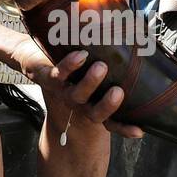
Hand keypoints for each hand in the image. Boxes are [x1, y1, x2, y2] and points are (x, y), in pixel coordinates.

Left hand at [12, 40, 143, 138]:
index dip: (124, 128)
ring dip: (89, 83)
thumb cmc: (72, 64)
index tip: (139, 131)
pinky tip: (80, 55)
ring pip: (77, 95)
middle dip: (107, 105)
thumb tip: (141, 45)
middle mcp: (80, 103)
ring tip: (101, 67)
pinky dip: (70, 65)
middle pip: (95, 113)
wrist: (34, 58)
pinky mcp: (50, 79)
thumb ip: (113, 62)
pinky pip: (60, 75)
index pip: (111, 121)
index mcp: (93, 103)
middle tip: (119, 91)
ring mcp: (64, 93)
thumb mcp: (94, 66)